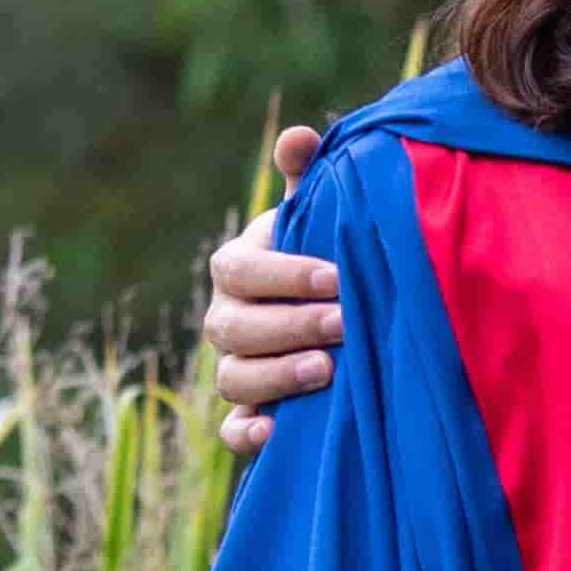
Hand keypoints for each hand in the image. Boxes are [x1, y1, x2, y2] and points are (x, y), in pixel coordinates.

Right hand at [205, 124, 339, 457]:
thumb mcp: (319, 215)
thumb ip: (309, 178)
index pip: (239, 270)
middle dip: (289, 325)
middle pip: (234, 327)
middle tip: (343, 324)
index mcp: (238, 268)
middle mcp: (227, 319)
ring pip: (232, 378)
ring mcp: (235, 366)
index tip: (337, 275)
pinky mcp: (250, 411)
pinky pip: (231, 430)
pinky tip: (276, 433)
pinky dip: (247, 434)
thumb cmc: (325, 254)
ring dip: (274, 377)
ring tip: (325, 371)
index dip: (283, 274)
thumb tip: (298, 136)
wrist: (334, 310)